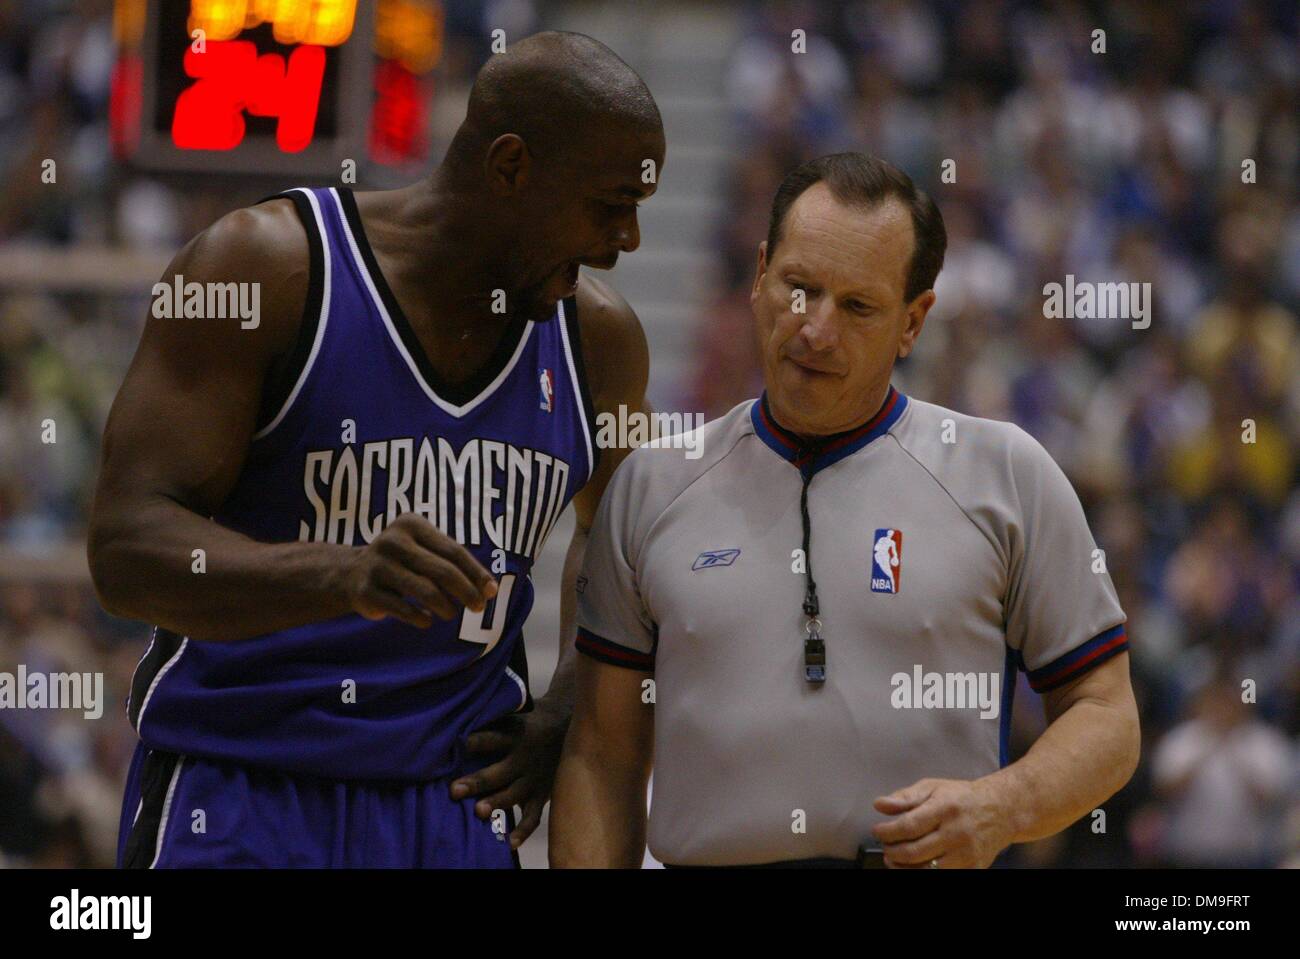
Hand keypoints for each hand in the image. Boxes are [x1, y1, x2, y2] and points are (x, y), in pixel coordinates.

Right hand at [340, 513, 496, 627]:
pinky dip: (421, 618)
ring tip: (450, 614)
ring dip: (445, 607)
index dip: (476, 573)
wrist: (350, 574)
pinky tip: (427, 620)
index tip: (492, 591)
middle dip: (466, 592)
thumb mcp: (425, 552)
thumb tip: (490, 589)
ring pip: (425, 591)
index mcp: (411, 524)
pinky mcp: (366, 592)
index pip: (454, 551)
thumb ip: (454, 565)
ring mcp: (377, 566)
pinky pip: (403, 609)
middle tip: (479, 608)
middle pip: (443, 570)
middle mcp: (393, 541)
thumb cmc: (403, 563)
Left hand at [449, 698, 570, 848]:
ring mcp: (534, 778)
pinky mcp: (542, 794)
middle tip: (454, 790)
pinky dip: (523, 830)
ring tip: (478, 812)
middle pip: (499, 771)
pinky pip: (533, 815)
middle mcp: (523, 758)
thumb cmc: (527, 723)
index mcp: (514, 736)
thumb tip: (453, 729)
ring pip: (514, 793)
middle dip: (477, 781)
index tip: (458, 746)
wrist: (568, 727)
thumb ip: (491, 725)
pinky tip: (510, 842)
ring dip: (496, 802)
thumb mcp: (514, 716)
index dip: (476, 742)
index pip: (493, 739)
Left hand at [871, 777, 1013, 868]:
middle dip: (892, 852)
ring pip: (926, 870)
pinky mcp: (973, 868)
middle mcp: (957, 833)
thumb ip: (905, 797)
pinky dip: (922, 873)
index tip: (877, 831)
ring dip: (903, 867)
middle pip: (914, 852)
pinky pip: (941, 876)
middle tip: (886, 846)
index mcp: (945, 809)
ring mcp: (966, 854)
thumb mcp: (933, 787)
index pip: (909, 826)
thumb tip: (879, 805)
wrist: (1001, 810)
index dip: (887, 832)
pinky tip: (914, 866)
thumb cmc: (962, 798)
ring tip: (895, 858)